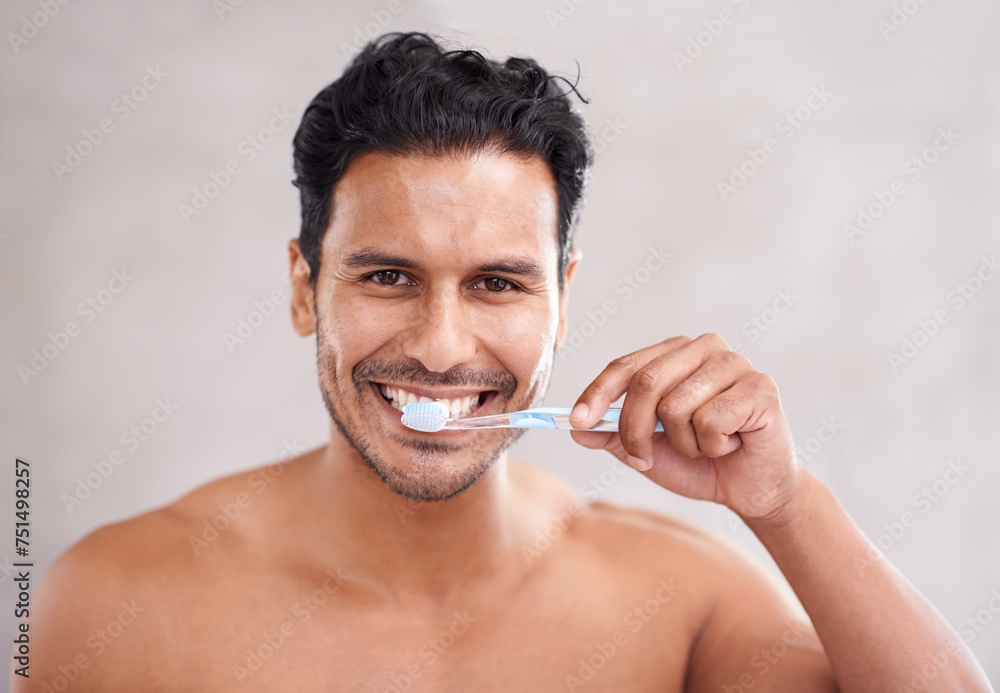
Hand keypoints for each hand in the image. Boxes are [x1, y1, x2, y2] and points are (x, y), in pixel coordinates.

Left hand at [568, 334, 801, 520]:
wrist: (751, 490)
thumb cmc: (700, 463)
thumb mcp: (646, 451)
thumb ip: (612, 435)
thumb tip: (576, 428)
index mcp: (675, 353)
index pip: (626, 365)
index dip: (598, 393)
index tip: (576, 421)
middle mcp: (705, 348)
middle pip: (646, 383)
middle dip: (635, 430)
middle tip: (643, 459)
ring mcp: (735, 364)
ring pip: (676, 406)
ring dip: (683, 444)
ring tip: (705, 446)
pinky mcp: (761, 387)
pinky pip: (711, 421)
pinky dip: (712, 446)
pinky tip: (731, 444)